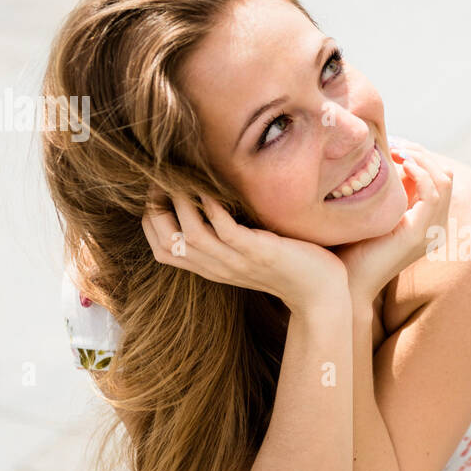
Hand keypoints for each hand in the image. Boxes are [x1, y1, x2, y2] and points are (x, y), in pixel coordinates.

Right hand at [142, 186, 347, 311]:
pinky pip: (226, 230)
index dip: (150, 220)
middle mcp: (218, 267)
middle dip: (157, 208)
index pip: (162, 250)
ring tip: (181, 178)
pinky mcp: (259, 253)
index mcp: (211, 268)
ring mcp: (237, 261)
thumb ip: (225, 236)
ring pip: (190, 236)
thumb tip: (207, 201)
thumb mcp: (246, 252)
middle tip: (162, 179)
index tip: (154, 192)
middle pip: (167, 243)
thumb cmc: (286, 265)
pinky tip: (211, 189)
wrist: (320, 292)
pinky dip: (214, 208)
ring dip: (181, 203)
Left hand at [332, 143, 453, 305]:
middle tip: (394, 145)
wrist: (345, 282)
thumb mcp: (373, 209)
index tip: (393, 145)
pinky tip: (399, 165)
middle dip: (421, 153)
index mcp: (427, 222)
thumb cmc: (350, 247)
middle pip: (445, 175)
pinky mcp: (420, 234)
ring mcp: (431, 232)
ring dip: (421, 159)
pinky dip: (419, 173)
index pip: (438, 178)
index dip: (419, 156)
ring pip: (444, 180)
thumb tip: (383, 153)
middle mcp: (435, 227)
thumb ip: (385, 189)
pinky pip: (433, 192)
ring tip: (396, 152)